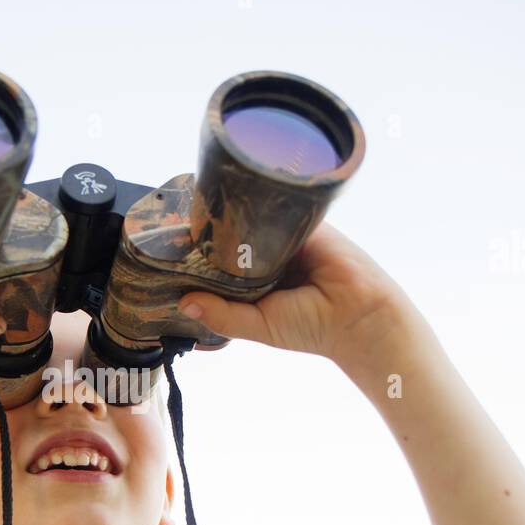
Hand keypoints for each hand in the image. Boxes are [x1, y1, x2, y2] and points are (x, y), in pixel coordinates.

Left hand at [176, 223, 419, 371]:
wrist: (359, 314)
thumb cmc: (311, 327)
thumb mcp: (258, 325)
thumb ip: (223, 316)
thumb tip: (184, 304)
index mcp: (255, 283)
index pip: (218, 265)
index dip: (195, 259)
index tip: (165, 252)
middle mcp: (267, 258)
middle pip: (230, 240)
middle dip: (206, 235)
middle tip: (170, 223)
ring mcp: (284, 238)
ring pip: (248, 221)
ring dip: (227, 217)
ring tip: (191, 205)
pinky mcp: (303, 221)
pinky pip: (274, 207)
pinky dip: (255, 204)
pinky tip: (229, 197)